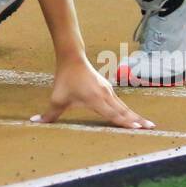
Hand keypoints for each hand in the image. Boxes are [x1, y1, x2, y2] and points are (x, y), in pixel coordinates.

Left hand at [33, 53, 153, 128]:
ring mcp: (108, 91)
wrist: (72, 58)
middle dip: (136, 121)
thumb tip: (34, 122)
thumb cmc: (65, 79)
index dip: (124, 122)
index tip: (137, 128)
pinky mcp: (108, 89)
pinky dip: (129, 111)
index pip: (112, 114)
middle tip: (151, 129)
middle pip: (123, 111)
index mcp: (95, 99)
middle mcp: (105, 95)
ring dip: (136, 116)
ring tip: (149, 125)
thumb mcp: (57, 98)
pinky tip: (135, 117)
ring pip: (124, 107)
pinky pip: (121, 103)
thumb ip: (49, 114)